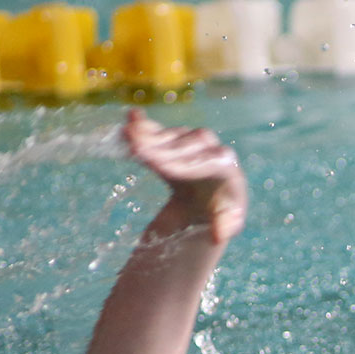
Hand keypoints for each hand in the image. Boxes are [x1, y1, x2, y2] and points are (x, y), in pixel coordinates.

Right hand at [123, 108, 248, 244]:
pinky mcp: (176, 140)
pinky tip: (131, 116)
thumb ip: (224, 226)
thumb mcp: (224, 223)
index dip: (178, 161)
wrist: (210, 200)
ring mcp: (193, 141)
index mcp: (227, 168)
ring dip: (149, 133)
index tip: (156, 163)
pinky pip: (161, 130)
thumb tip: (218, 237)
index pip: (203, 161)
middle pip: (186, 142)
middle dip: (159, 145)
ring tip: (127, 133)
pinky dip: (146, 125)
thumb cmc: (219, 212)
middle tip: (134, 144)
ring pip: (172, 135)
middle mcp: (211, 148)